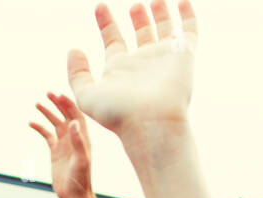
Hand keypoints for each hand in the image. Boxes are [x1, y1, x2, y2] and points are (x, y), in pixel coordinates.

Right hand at [30, 92, 93, 197]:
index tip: (58, 94)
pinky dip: (40, 128)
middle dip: (57, 104)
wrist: (75, 196)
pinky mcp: (55, 152)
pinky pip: (47, 136)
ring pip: (55, 124)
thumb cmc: (81, 180)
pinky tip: (31, 123)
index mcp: (82, 138)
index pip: (76, 115)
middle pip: (65, 115)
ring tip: (37, 104)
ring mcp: (64, 145)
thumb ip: (78, 142)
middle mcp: (74, 139)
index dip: (68, 104)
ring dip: (47, 113)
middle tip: (47, 93)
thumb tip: (73, 122)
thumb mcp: (81, 161)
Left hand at [67, 1, 195, 140]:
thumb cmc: (118, 113)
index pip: (114, 41)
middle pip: (141, 35)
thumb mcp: (86, 96)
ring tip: (154, 0)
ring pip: (164, 31)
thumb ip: (77, 74)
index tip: (100, 7)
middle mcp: (143, 63)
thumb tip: (74, 50)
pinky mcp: (184, 55)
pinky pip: (188, 30)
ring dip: (159, 15)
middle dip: (138, 19)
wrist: (151, 121)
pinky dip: (187, 16)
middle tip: (134, 6)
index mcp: (121, 70)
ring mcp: (164, 59)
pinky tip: (182, 1)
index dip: (107, 24)